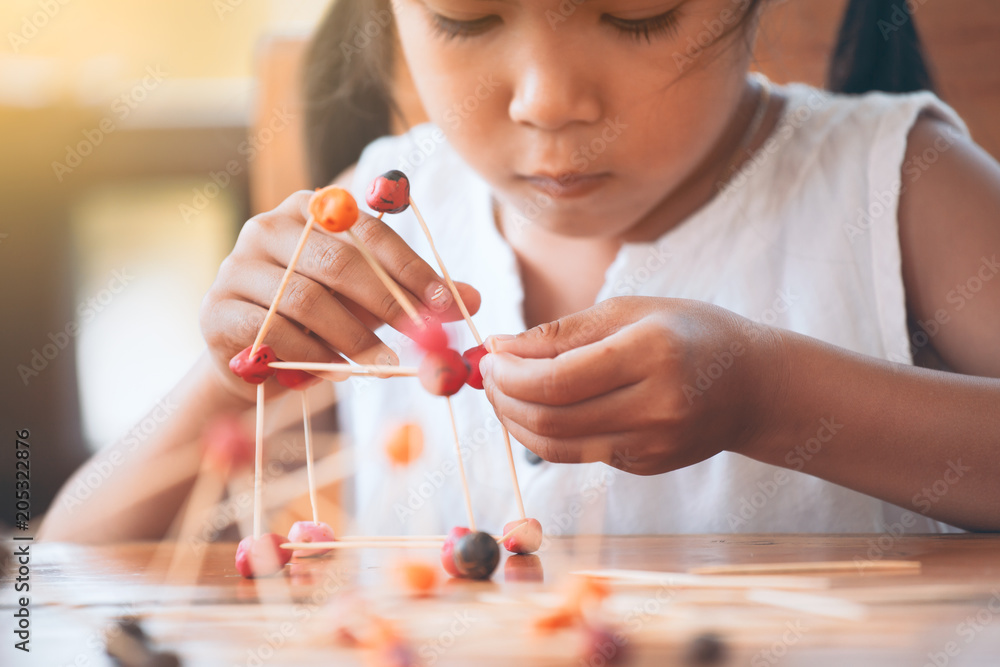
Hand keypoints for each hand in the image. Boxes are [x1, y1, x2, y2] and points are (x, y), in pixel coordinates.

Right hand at [201, 190, 480, 399]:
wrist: (256, 359)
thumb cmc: (323, 320)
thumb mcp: (373, 303)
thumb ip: (417, 297)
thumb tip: (474, 300)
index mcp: (312, 210)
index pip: (370, 232)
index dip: (413, 269)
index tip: (448, 305)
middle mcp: (268, 227)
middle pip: (338, 262)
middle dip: (388, 305)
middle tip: (423, 341)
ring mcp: (236, 265)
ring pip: (306, 300)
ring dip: (352, 338)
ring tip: (382, 364)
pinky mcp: (216, 309)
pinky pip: (274, 334)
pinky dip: (312, 356)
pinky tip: (334, 371)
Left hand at [480, 297, 784, 474]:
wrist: (754, 386)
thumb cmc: (691, 333)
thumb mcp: (632, 311)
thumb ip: (562, 332)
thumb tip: (499, 347)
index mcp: (653, 353)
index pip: (558, 379)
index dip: (510, 374)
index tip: (489, 358)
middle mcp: (656, 406)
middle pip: (552, 419)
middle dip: (505, 399)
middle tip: (489, 376)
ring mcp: (654, 444)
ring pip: (558, 448)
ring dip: (517, 422)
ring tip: (503, 394)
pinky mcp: (647, 467)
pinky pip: (580, 454)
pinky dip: (546, 434)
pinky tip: (538, 409)